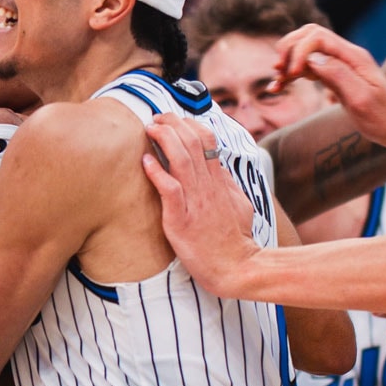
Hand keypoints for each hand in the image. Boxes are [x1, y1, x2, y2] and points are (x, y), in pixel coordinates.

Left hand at [140, 113, 267, 294]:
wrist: (236, 268)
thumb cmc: (235, 241)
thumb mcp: (240, 205)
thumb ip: (228, 184)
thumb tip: (218, 167)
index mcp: (219, 181)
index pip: (207, 139)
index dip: (188, 123)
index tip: (172, 120)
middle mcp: (208, 187)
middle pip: (192, 141)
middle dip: (172, 123)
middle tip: (156, 117)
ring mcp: (195, 203)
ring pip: (181, 159)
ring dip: (164, 139)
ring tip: (150, 128)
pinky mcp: (182, 221)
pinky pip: (170, 191)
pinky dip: (157, 174)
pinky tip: (145, 162)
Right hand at [271, 24, 385, 149]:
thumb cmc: (382, 118)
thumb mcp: (361, 99)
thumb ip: (338, 76)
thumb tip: (312, 59)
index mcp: (354, 57)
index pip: (318, 37)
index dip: (299, 51)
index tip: (291, 74)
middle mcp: (347, 55)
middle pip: (310, 34)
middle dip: (290, 49)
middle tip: (280, 72)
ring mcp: (341, 64)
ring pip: (307, 49)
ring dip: (288, 61)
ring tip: (276, 82)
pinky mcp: (336, 75)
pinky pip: (310, 66)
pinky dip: (293, 73)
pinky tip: (280, 85)